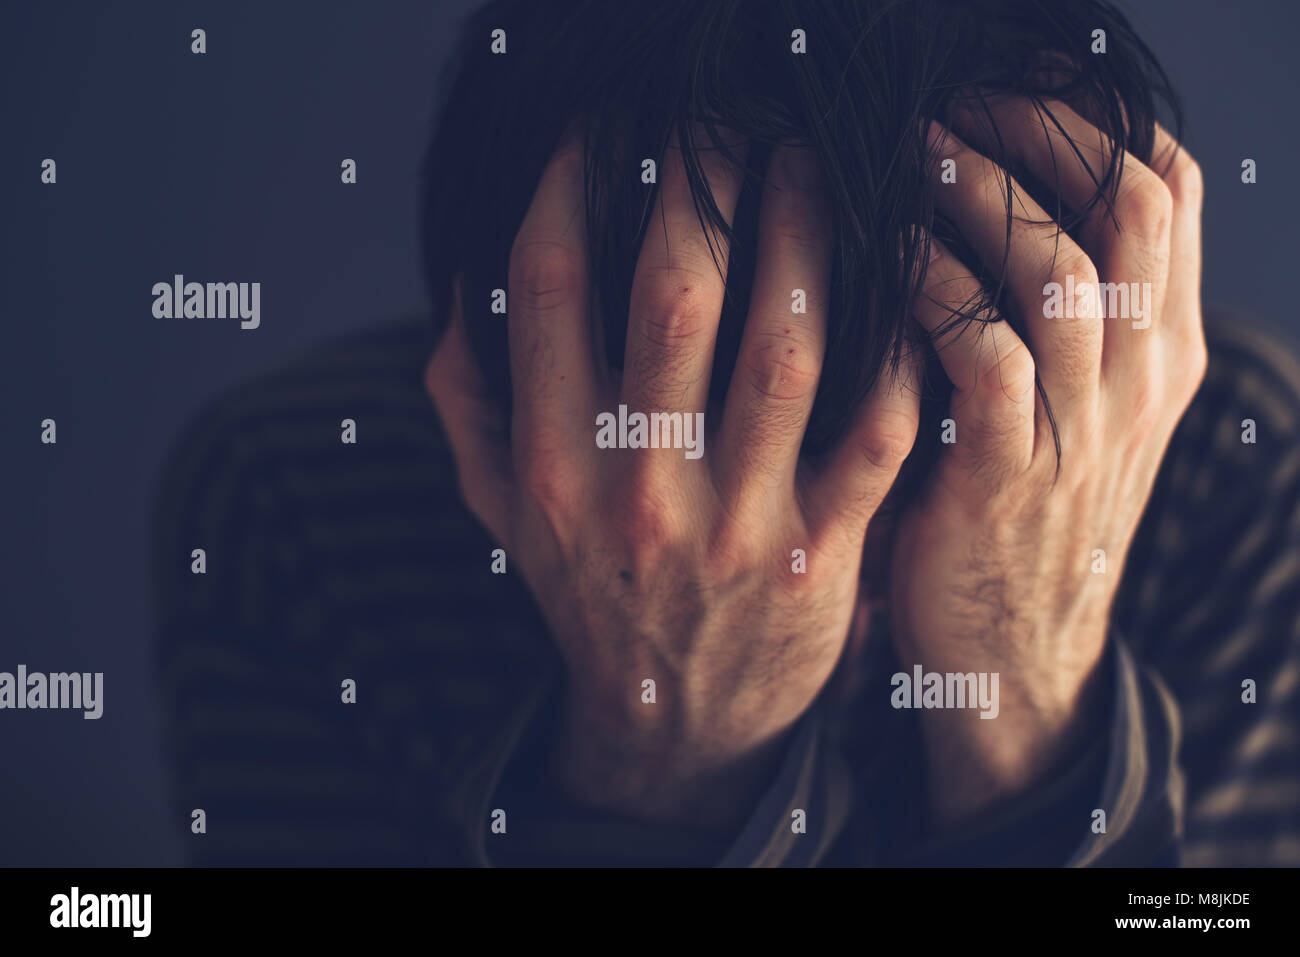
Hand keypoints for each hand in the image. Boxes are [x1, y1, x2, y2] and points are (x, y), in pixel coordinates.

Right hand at [425, 126, 922, 827]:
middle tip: (726, 116)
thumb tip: (461, 289)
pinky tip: (902, 275)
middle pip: (675, 296)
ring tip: (816, 160)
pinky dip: (901, 345)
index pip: (545, 289)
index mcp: (549, 463)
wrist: (672, 720)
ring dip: (808, 235)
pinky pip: (878, 427)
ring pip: (787, 346)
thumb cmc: (588, 591)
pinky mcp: (823, 549)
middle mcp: (637, 487)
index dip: (567, 184)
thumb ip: (469, 403)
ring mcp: (737, 521)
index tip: (598, 126)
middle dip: (702, 182)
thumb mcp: (501, 510)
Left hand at [890, 101, 1205, 824]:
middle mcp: (1141, 377)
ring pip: (1059, 270)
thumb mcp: (1069, 407)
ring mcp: (1083, 429)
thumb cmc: (1016, 511)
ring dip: (979, 196)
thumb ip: (1056, 316)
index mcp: (1165, 348)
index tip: (1009, 84)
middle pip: (1127, 203)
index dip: (1092, 119)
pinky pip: (985, 354)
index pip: (1167, 189)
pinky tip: (887, 253)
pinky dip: (936, 289)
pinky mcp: (1008, 476)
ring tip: (909, 153)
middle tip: (948, 105)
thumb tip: (990, 195)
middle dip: (1039, 132)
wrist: (1014, 656)